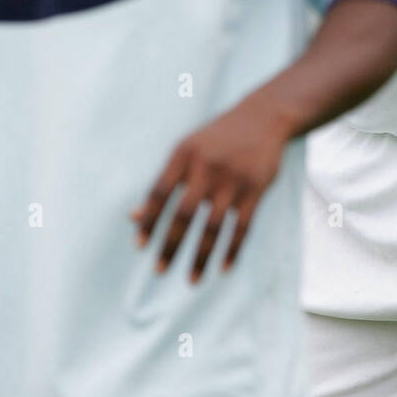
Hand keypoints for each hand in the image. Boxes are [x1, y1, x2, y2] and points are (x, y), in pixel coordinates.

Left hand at [131, 88, 292, 282]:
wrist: (263, 116)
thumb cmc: (217, 139)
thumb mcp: (187, 150)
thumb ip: (164, 182)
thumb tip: (133, 218)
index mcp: (184, 153)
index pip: (159, 192)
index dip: (148, 221)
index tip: (140, 247)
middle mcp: (207, 165)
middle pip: (184, 213)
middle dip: (170, 245)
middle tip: (159, 271)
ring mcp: (234, 177)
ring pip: (213, 225)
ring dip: (201, 256)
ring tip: (192, 280)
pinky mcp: (257, 187)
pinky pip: (242, 226)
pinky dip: (232, 250)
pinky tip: (223, 268)